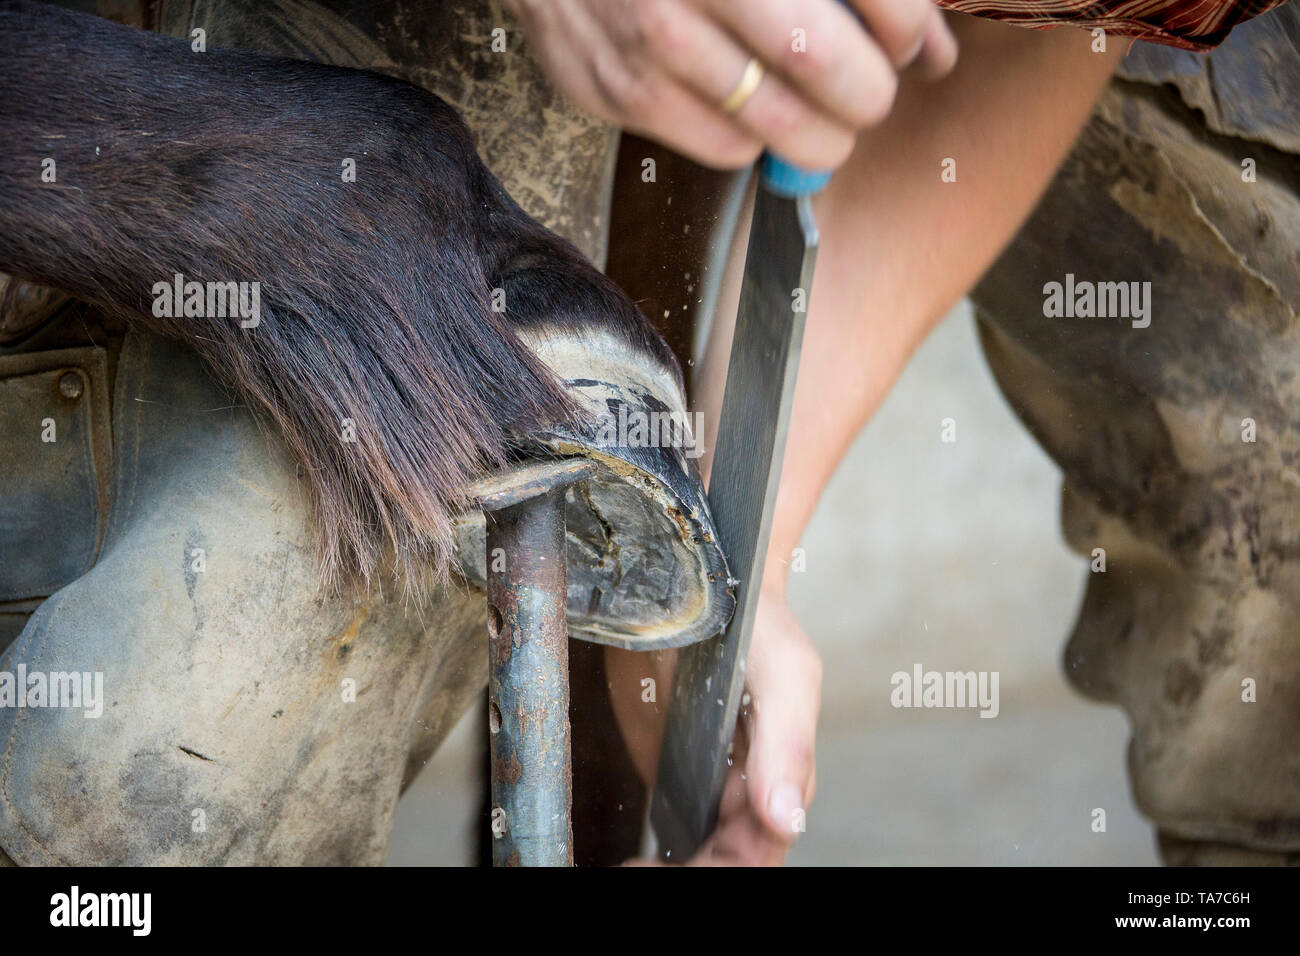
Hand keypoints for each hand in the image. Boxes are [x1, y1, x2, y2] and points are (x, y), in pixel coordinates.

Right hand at [506, 0, 956, 168]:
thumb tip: (934, 46)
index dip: (908, 29)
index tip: (909, 43)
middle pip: (821, 63)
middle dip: (869, 94)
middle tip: (868, 93)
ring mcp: (648, 38)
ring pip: (778, 124)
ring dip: (823, 135)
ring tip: (820, 114)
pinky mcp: (617, 91)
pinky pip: (725, 147)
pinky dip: (757, 139)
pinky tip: (748, 107)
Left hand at [608, 588, 821, 864]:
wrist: (703, 581)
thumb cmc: (759, 622)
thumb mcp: (783, 674)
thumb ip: (789, 744)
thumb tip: (788, 819)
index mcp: (784, 776)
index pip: (761, 850)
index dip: (722, 869)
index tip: (677, 870)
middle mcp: (749, 789)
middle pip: (727, 859)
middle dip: (691, 872)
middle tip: (636, 872)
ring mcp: (708, 782)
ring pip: (698, 855)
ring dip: (669, 869)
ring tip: (629, 868)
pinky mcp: (670, 770)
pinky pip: (670, 832)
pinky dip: (654, 856)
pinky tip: (630, 858)